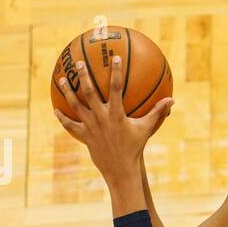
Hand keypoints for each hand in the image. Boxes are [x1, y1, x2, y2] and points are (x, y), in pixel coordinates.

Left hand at [54, 54, 172, 189]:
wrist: (121, 169)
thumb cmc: (135, 147)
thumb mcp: (146, 128)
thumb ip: (157, 112)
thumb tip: (171, 100)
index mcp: (117, 114)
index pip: (116, 88)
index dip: (116, 72)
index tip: (114, 57)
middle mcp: (101, 118)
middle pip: (89, 92)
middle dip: (84, 76)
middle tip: (79, 62)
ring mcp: (90, 126)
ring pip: (75, 105)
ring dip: (68, 91)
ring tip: (62, 79)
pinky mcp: (83, 136)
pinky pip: (70, 124)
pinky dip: (62, 117)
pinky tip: (56, 109)